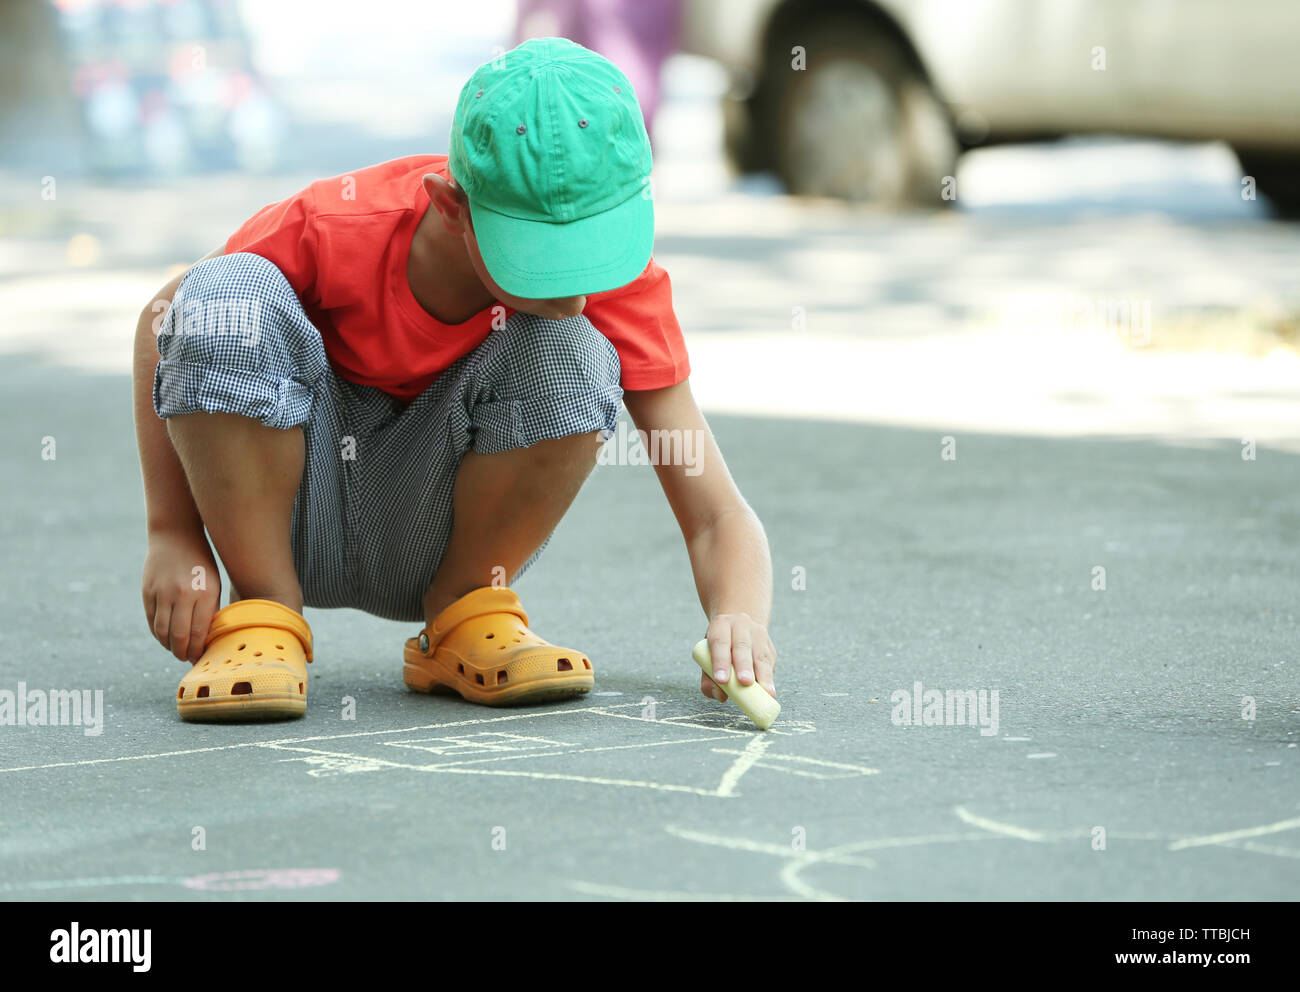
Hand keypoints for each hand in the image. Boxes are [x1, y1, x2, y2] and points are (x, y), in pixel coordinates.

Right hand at [142, 528, 220, 662]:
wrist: (175, 536)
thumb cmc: (201, 563)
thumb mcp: (213, 584)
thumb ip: (209, 610)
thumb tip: (206, 641)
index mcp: (205, 592)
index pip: (200, 632)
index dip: (198, 650)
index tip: (200, 658)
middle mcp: (183, 593)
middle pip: (179, 635)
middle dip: (183, 652)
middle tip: (187, 659)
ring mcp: (162, 592)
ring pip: (162, 631)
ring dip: (168, 646)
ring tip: (176, 651)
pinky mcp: (147, 591)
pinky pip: (151, 620)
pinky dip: (157, 633)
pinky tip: (165, 638)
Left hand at [700, 612, 776, 701]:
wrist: (738, 625)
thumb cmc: (719, 646)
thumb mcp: (707, 656)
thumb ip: (708, 678)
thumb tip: (719, 695)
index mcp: (721, 624)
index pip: (719, 642)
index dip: (720, 662)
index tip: (721, 680)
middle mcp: (741, 626)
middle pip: (743, 646)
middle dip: (744, 666)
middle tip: (744, 682)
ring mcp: (758, 635)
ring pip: (761, 656)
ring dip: (763, 675)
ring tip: (765, 691)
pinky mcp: (770, 648)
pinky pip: (770, 664)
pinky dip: (769, 678)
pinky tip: (769, 689)